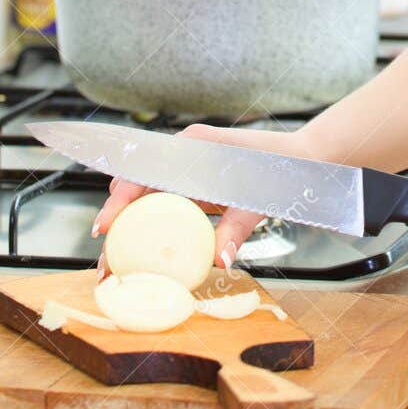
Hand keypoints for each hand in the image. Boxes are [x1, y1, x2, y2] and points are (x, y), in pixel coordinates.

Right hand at [91, 122, 324, 275]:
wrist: (302, 158)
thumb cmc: (281, 171)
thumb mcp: (257, 201)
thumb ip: (236, 228)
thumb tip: (220, 260)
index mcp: (193, 147)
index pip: (144, 172)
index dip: (119, 201)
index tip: (104, 228)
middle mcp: (184, 151)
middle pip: (135, 184)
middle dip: (116, 220)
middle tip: (108, 260)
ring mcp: (187, 164)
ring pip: (145, 192)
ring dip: (129, 223)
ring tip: (118, 261)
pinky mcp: (193, 179)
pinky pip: (162, 198)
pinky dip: (150, 222)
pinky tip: (145, 249)